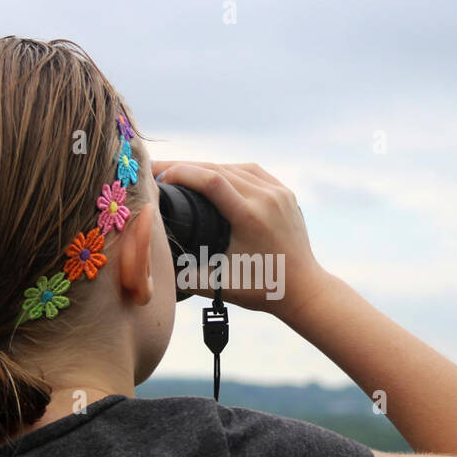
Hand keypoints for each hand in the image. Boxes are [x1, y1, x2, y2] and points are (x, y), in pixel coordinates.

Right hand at [150, 160, 327, 319]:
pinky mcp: (285, 193)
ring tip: (180, 172)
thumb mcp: (220, 286)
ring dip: (205, 167)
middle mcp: (266, 198)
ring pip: (235, 167)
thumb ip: (184, 276)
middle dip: (185, 167)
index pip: (211, 180)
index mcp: (250, 217)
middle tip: (157, 170)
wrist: (304, 290)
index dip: (181, 173)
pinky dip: (229, 170)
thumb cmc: (262, 290)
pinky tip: (212, 173)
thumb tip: (152, 259)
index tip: (157, 178)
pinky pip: (252, 172)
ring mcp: (278, 193)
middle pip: (218, 168)